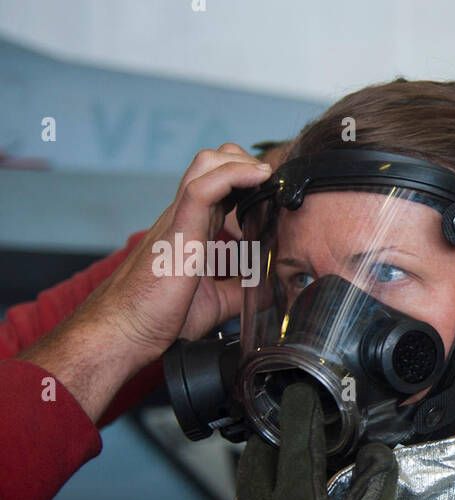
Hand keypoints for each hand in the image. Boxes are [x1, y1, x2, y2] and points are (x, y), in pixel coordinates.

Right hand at [82, 143, 270, 359]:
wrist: (124, 331)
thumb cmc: (158, 317)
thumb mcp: (216, 303)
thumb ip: (242, 292)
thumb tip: (271, 291)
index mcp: (193, 229)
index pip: (220, 187)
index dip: (248, 180)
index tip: (277, 191)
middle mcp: (184, 217)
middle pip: (212, 164)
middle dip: (246, 160)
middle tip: (276, 181)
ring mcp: (179, 220)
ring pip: (206, 165)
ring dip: (242, 161)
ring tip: (269, 174)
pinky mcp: (176, 232)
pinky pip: (201, 189)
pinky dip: (233, 175)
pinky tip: (258, 177)